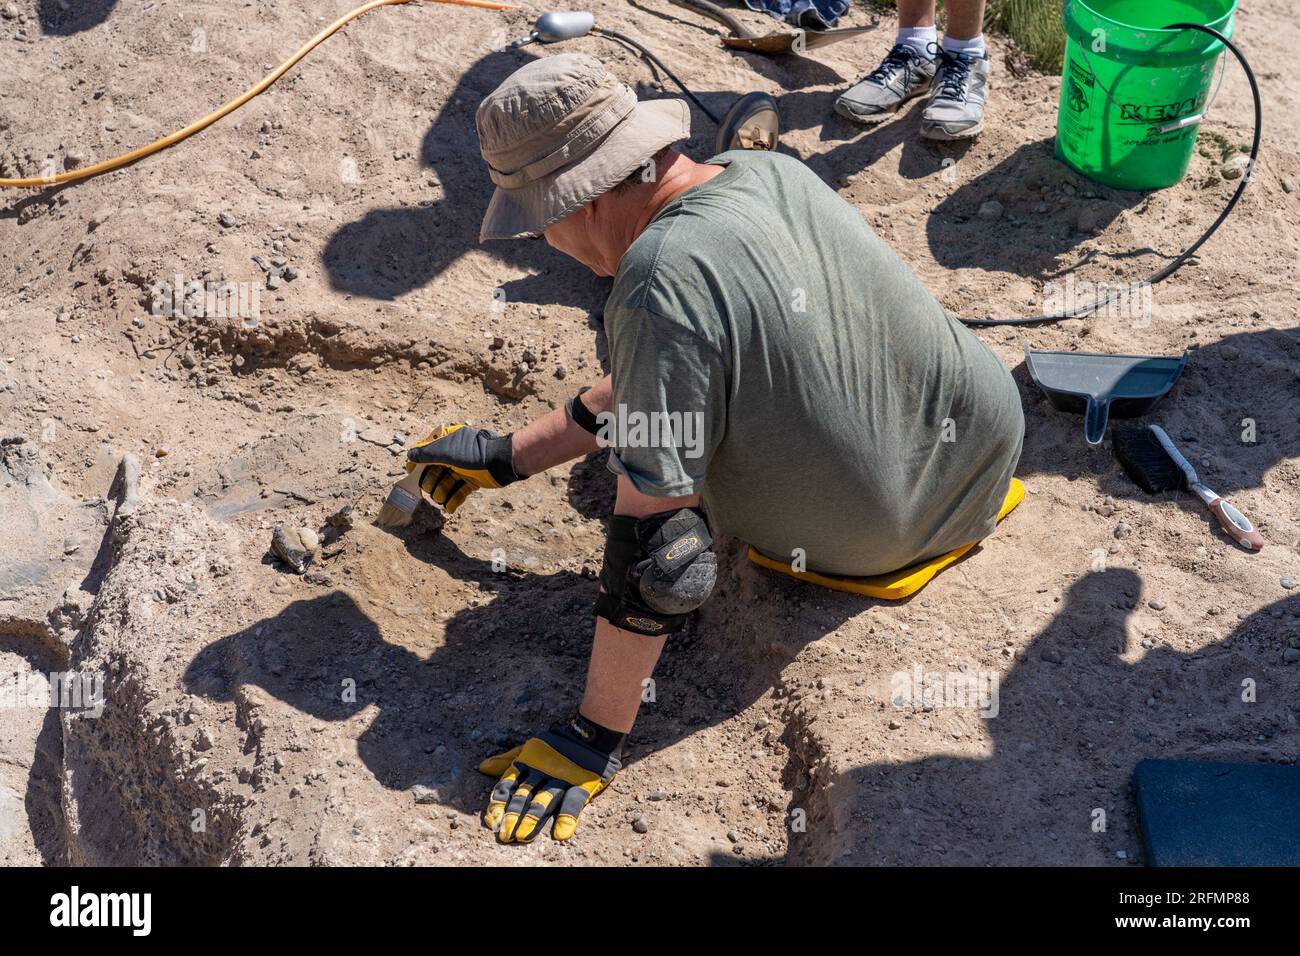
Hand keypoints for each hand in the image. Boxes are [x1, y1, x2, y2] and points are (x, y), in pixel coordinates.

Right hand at [405, 424, 519, 513]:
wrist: (500, 462)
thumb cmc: (473, 453)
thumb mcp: (447, 451)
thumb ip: (427, 454)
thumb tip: (409, 455)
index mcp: (447, 442)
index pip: (426, 452)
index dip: (418, 463)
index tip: (411, 472)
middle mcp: (453, 455)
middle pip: (434, 471)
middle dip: (430, 481)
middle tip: (430, 487)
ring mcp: (462, 468)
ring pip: (445, 483)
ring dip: (441, 492)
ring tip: (440, 498)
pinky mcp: (471, 481)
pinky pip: (458, 492)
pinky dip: (453, 500)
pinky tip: (449, 508)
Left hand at [479, 717, 622, 843]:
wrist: (590, 736)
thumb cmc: (556, 744)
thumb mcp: (529, 748)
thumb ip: (507, 760)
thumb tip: (482, 768)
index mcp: (527, 764)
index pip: (508, 784)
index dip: (499, 802)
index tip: (492, 820)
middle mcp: (541, 773)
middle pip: (523, 796)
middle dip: (512, 815)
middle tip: (504, 834)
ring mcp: (561, 779)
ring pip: (543, 800)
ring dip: (532, 819)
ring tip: (523, 836)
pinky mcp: (581, 785)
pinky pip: (573, 802)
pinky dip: (567, 818)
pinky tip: (560, 833)